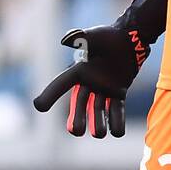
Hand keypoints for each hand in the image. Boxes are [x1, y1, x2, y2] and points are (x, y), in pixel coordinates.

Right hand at [32, 25, 147, 137]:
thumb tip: (66, 40)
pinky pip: (116, 110)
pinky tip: (117, 132)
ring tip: (99, 133)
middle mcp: (89, 82)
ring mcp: (104, 89)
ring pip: (98, 111)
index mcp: (79, 70)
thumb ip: (81, 37)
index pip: (61, 84)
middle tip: (75, 131)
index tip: (39, 106)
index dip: (49, 94)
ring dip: (97, 123)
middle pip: (79, 104)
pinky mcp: (118, 92)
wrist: (131, 38)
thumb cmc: (111, 36)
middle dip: (76, 118)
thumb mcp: (95, 36)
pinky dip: (117, 122)